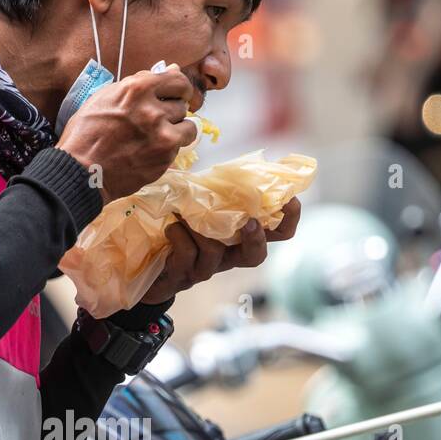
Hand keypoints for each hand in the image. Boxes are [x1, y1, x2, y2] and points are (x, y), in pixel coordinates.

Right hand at [56, 64, 196, 201]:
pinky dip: (168, 149)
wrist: (81, 173)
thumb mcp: (106, 97)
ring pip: (188, 127)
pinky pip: (178, 149)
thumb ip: (140, 82)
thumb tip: (172, 69)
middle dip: (172, 110)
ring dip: (177, 130)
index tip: (176, 94)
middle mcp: (154, 110)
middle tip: (157, 120)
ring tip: (157, 137)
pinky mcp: (165, 159)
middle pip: (182, 104)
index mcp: (138, 89)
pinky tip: (148, 152)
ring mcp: (162, 137)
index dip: (179, 88)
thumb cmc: (86, 133)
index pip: (178, 80)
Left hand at [140, 197, 301, 301]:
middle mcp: (229, 256)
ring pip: (216, 252)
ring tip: (185, 214)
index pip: (279, 233)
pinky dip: (179, 235)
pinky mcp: (184, 275)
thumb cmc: (182, 228)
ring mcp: (207, 268)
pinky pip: (188, 254)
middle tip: (251, 222)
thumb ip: (220, 190)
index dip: (290, 218)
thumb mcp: (204, 205)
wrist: (150, 266)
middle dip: (256, 238)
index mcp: (241, 237)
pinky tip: (172, 226)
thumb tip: (235, 163)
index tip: (290, 198)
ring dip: (201, 229)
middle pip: (257, 256)